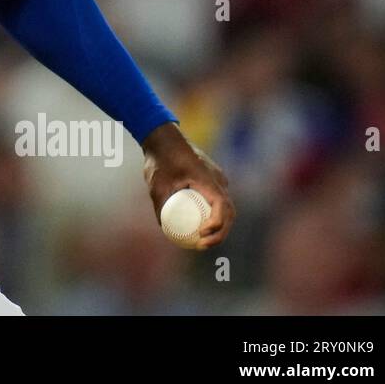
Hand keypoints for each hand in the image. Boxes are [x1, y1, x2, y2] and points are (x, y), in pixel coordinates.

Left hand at [141, 121, 234, 249]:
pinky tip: (201, 226)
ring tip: (203, 241)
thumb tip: (164, 229)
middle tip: (203, 245)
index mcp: (208, 180)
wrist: (162, 138)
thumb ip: (160, 206)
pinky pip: (217, 199)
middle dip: (220, 232)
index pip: (222, 207)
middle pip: (228, 211)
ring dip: (219, 226)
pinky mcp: (212, 179)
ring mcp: (217, 179)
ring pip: (225, 206)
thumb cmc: (160, 159)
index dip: (217, 225)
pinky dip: (214, 214)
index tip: (203, 235)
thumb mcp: (156, 185)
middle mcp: (218, 180)